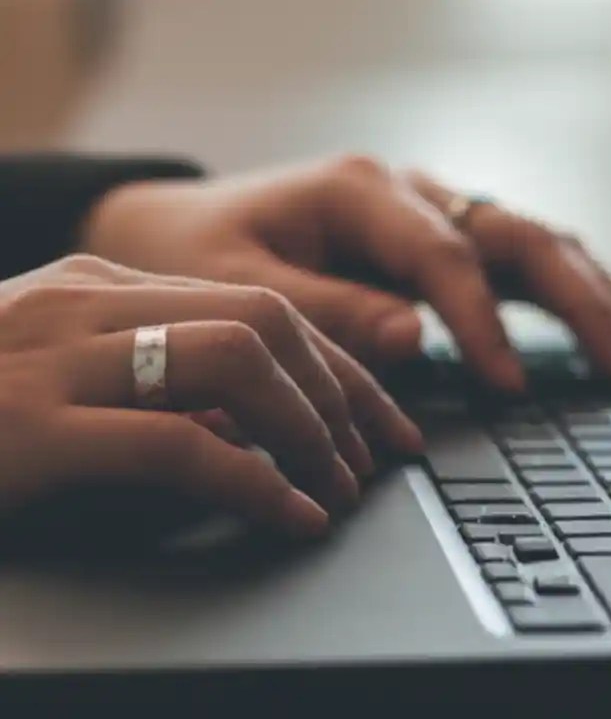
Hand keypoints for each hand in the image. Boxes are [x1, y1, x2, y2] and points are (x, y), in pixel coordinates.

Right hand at [0, 256, 423, 539]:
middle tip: (381, 456)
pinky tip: (292, 515)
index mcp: (92, 289)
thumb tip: (257, 439)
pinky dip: (257, 482)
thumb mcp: (58, 391)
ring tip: (341, 486)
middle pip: (268, 320)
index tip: (379, 418)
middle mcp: (80, 304)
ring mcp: (52, 359)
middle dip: (345, 392)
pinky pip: (181, 444)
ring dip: (313, 428)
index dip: (337, 366)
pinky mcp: (29, 429)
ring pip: (239, 360)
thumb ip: (148, 396)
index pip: (258, 304)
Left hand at [79, 155, 610, 392]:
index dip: (484, 323)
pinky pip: (529, 262)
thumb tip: (418, 341)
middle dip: (582, 305)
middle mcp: (414, 190)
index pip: (447, 254)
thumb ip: (327, 312)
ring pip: (542, 244)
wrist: (179, 230)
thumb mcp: (240, 287)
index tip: (512, 386)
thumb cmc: (201, 258)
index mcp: (362, 190)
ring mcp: (439, 209)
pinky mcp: (449, 238)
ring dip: (600, 299)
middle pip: (522, 237)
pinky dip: (579, 297)